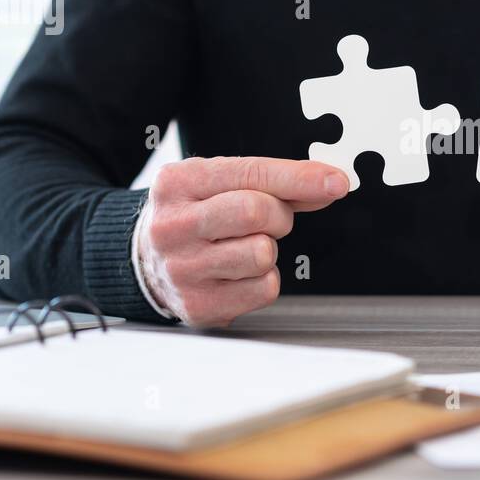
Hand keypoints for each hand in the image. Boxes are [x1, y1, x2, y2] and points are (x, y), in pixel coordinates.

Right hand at [137, 156, 349, 326]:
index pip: (252, 174)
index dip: (301, 178)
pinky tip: (239, 273)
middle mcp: (174, 225)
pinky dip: (264, 279)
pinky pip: (264, 288)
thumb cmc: (193, 215)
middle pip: (257, 212)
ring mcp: (183, 268)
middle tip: (268, 220)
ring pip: (263, 253)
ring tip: (244, 245)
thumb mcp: (218, 184)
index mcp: (178, 182)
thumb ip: (272, 182)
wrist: (144, 261)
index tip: (336, 182)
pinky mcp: (198, 305)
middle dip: (279, 215)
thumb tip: (328, 184)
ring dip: (268, 248)